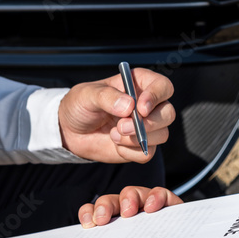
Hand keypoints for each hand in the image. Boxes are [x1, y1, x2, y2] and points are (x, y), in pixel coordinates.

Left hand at [59, 68, 175, 162]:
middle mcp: (148, 105)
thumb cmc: (80, 105)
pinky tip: (116, 144)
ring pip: (162, 134)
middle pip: (168, 113)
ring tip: (113, 134)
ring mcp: (146, 127)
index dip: (156, 97)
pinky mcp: (141, 146)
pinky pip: (148, 153)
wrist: (70, 131)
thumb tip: (128, 105)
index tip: (140, 108)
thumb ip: (107, 97)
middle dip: (148, 123)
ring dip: (137, 139)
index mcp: (139, 84)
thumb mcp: (87, 95)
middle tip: (122, 126)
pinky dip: (131, 152)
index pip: (163, 87)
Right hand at [77, 185, 182, 237]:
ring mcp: (117, 218)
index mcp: (158, 224)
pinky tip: (88, 223)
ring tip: (101, 221)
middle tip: (126, 212)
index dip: (160, 198)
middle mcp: (138, 217)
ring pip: (113, 200)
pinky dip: (88, 212)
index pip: (165, 200)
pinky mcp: (98, 223)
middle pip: (137, 195)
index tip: (151, 208)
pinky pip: (91, 210)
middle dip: (131, 199)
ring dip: (106, 205)